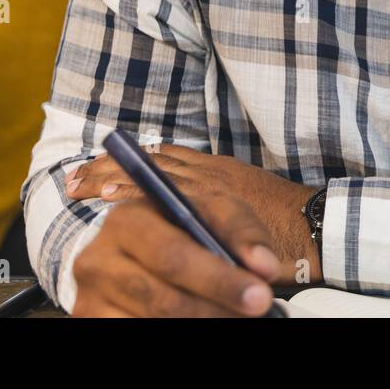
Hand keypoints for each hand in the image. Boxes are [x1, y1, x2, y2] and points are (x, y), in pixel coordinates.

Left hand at [66, 144, 321, 285]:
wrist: (316, 227)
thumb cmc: (286, 225)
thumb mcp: (246, 209)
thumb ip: (217, 213)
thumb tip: (192, 226)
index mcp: (216, 172)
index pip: (162, 161)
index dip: (127, 165)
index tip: (95, 171)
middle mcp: (207, 173)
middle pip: (147, 164)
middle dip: (108, 169)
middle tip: (73, 178)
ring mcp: (208, 186)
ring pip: (150, 174)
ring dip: (112, 178)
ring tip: (79, 185)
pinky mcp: (212, 203)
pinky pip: (168, 195)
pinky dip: (138, 194)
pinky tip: (113, 198)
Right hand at [70, 192, 282, 316]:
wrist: (131, 250)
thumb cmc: (181, 227)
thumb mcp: (212, 213)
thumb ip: (242, 232)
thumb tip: (264, 267)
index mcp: (126, 220)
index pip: (171, 255)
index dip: (217, 279)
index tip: (259, 295)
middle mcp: (97, 259)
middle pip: (161, 298)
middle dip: (214, 308)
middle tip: (255, 312)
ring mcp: (90, 297)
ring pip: (151, 322)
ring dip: (200, 323)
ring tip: (233, 318)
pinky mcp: (90, 321)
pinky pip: (135, 332)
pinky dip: (174, 332)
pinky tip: (203, 323)